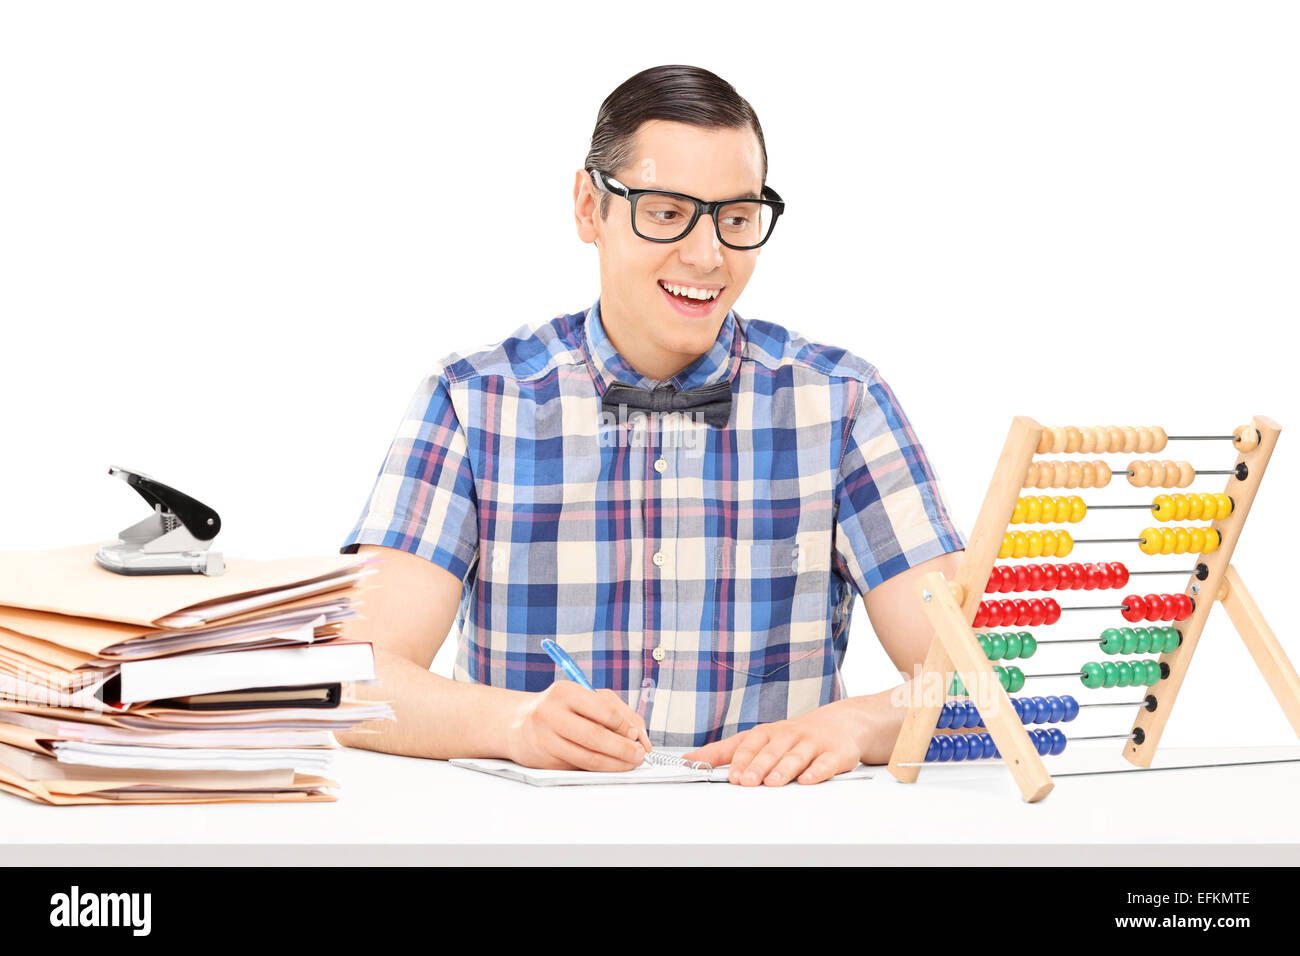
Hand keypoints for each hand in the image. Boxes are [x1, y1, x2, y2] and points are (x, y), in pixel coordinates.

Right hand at [506, 682, 651, 771]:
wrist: (517, 724)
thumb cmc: (558, 708)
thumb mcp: (583, 697)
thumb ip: (614, 710)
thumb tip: (638, 734)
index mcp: (565, 692)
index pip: (603, 710)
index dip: (625, 725)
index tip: (637, 734)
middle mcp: (551, 714)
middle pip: (596, 737)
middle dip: (624, 749)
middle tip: (639, 754)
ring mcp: (546, 739)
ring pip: (588, 758)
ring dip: (615, 764)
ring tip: (630, 763)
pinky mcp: (545, 761)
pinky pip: (580, 768)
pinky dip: (600, 769)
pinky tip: (611, 766)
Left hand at [683, 705, 862, 785]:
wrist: (840, 723)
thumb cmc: (793, 736)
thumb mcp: (757, 739)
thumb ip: (723, 752)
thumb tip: (689, 761)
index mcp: (767, 733)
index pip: (750, 744)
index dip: (741, 760)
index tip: (732, 776)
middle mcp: (788, 736)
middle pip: (772, 751)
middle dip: (758, 766)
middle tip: (747, 781)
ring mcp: (812, 744)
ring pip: (796, 757)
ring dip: (783, 769)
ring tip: (772, 782)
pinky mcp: (834, 754)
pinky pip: (825, 763)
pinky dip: (816, 772)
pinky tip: (807, 780)